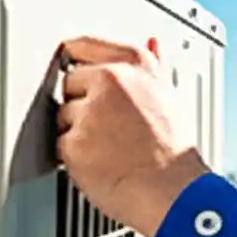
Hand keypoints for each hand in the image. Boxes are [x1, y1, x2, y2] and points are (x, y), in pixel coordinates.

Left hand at [56, 36, 208, 235]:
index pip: (83, 45)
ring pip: (63, 116)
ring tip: (110, 146)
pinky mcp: (75, 143)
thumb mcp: (169, 96)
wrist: (175, 192)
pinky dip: (76, 157)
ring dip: (78, 132)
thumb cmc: (175, 151)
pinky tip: (102, 161)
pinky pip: (61, 145)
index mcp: (133, 64)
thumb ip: (153, 66)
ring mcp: (90, 112)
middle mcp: (110, 82)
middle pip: (69, 84)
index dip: (77, 60)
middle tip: (110, 126)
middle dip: (82, 104)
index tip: (74, 65)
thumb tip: (151, 44)